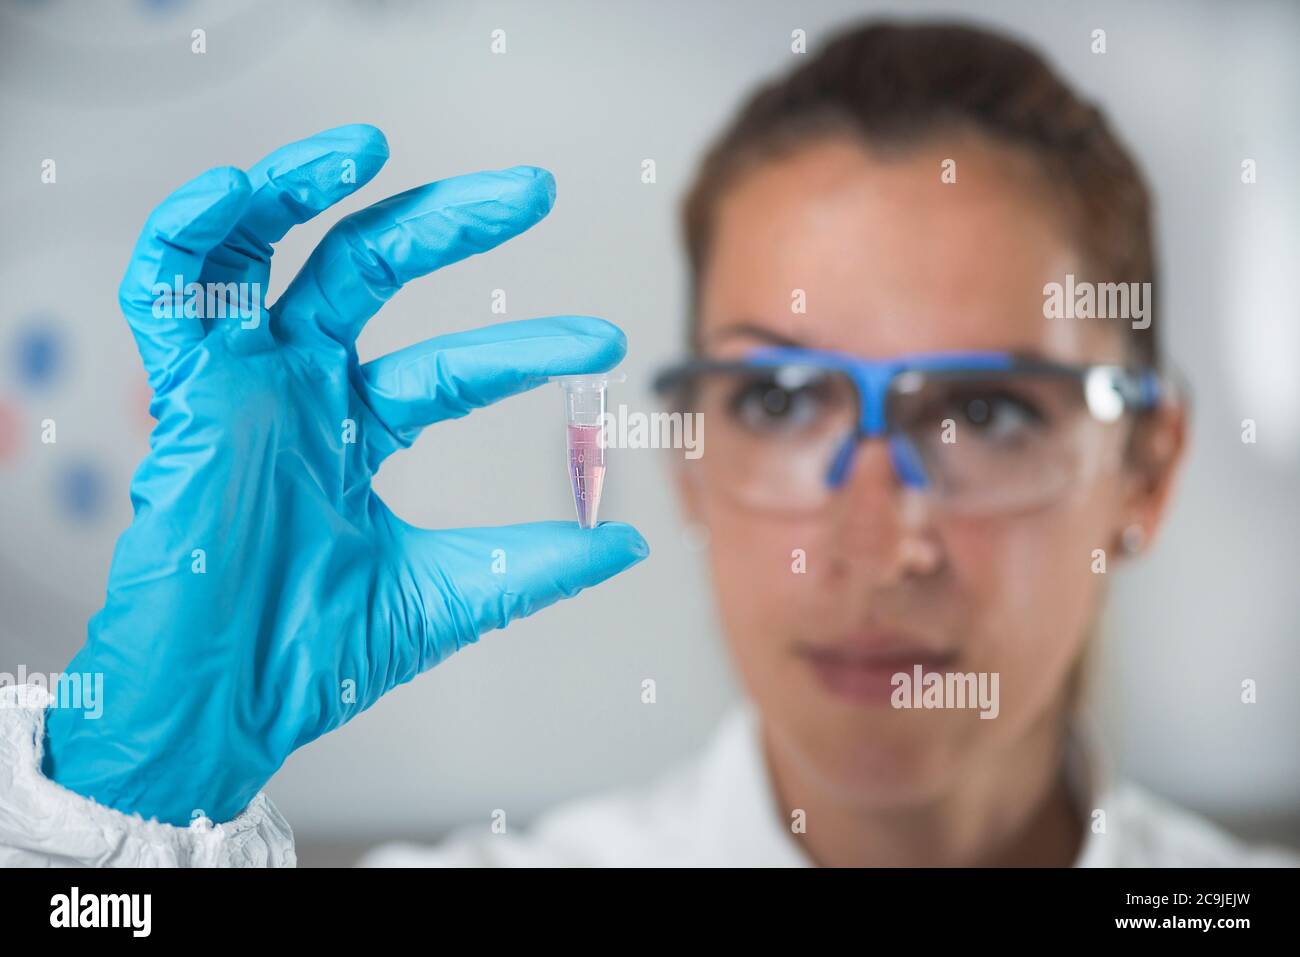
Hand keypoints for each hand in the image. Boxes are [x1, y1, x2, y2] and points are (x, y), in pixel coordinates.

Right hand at [41, 125, 648, 825]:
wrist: (228, 707)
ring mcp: (244, 385)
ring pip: (264, 252)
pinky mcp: (184, 394)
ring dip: (303, 187)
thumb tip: (628, 544)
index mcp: (356, 429)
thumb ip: (535, 564)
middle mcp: (302, 391)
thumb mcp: (448, 595)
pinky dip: (190, 234)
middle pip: (369, 272)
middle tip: (533, 188)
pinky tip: (238, 190)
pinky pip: (171, 293)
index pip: (453, 368)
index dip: (525, 350)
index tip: (604, 346)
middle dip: (446, 220)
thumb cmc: (312, 654)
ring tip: (368, 144)